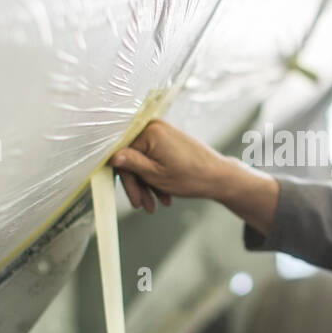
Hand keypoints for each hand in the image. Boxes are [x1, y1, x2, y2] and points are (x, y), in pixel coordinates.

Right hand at [109, 119, 230, 212]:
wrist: (220, 177)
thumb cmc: (191, 176)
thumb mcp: (156, 175)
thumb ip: (131, 164)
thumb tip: (111, 156)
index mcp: (149, 131)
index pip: (124, 156)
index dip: (127, 181)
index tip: (133, 199)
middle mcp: (154, 126)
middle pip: (133, 158)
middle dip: (139, 185)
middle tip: (144, 206)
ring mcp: (162, 132)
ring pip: (144, 161)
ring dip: (149, 184)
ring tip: (158, 204)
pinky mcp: (169, 139)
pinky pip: (154, 158)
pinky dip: (157, 176)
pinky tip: (164, 195)